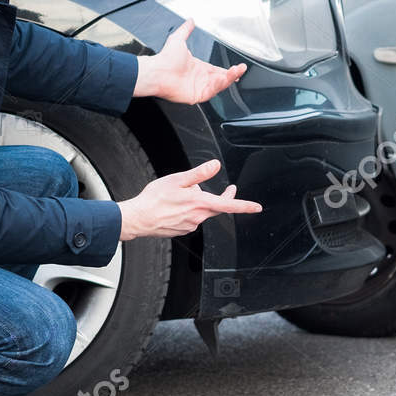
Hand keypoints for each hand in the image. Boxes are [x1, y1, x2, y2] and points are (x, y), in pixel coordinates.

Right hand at [118, 159, 261, 240]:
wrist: (139, 218)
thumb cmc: (155, 199)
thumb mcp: (178, 180)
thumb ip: (200, 173)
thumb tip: (215, 165)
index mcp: (200, 203)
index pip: (229, 205)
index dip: (245, 206)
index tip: (257, 207)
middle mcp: (198, 217)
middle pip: (217, 207)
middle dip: (221, 198)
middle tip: (227, 189)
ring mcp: (190, 225)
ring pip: (202, 212)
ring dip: (198, 203)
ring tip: (180, 195)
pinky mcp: (182, 230)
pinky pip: (191, 219)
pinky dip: (188, 211)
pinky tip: (174, 206)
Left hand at [133, 19, 247, 103]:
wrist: (157, 71)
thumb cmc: (165, 58)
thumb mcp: (178, 39)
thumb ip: (186, 29)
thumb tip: (190, 20)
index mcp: (198, 68)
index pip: (217, 70)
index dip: (228, 69)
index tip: (238, 66)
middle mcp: (200, 78)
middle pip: (221, 78)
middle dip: (233, 74)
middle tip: (241, 69)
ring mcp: (199, 87)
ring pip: (219, 85)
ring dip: (228, 79)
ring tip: (235, 72)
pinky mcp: (196, 95)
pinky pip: (211, 92)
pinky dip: (218, 85)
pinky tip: (222, 78)